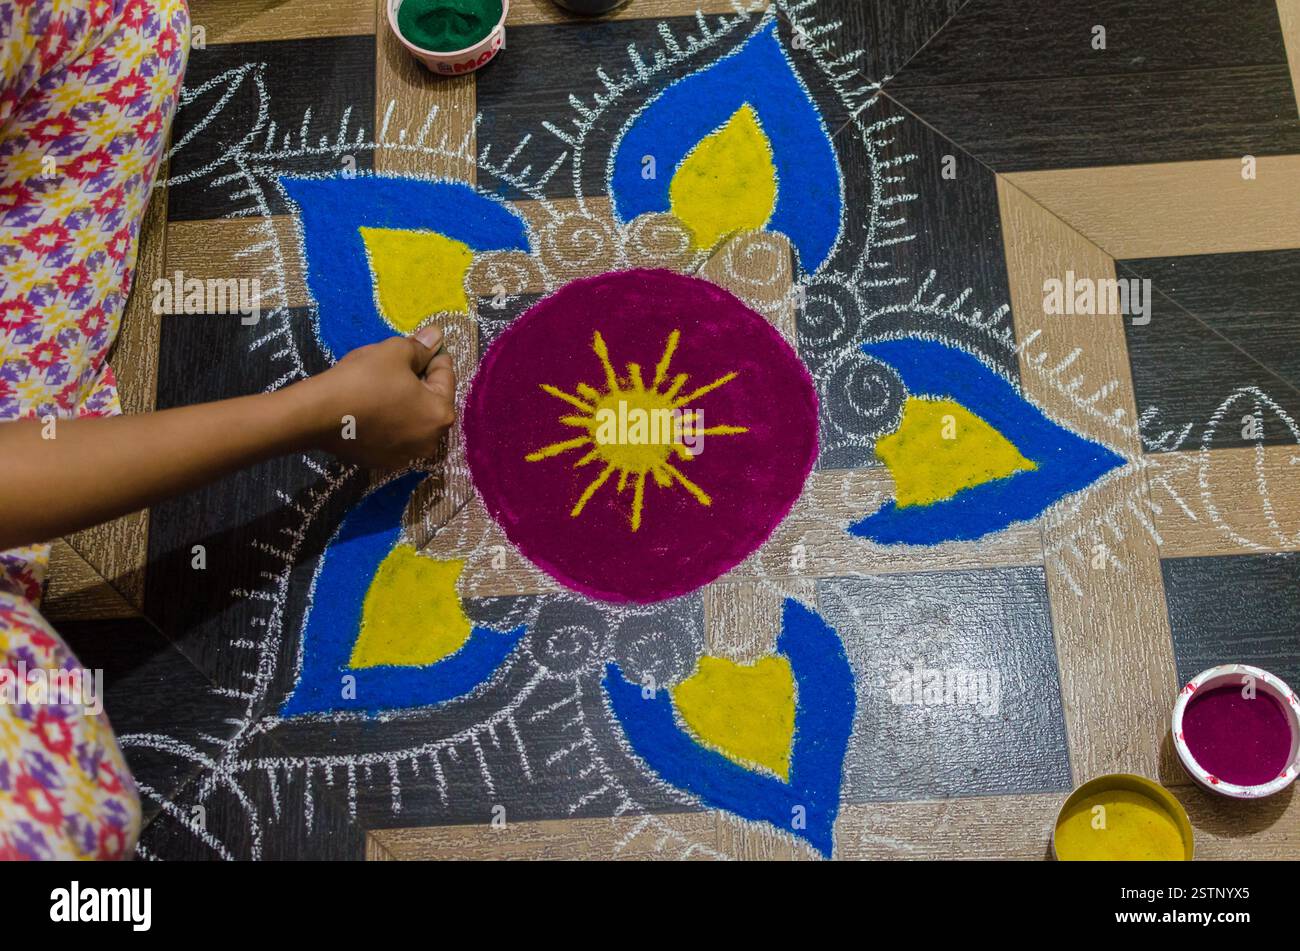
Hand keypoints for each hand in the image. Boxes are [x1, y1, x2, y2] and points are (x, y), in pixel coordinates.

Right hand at [294, 325, 456, 467]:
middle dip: (419, 380)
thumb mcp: (395, 352)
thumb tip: (436, 336)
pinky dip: (389, 419)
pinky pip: (394, 433)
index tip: (422, 344)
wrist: (317, 414)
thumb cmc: (363, 379)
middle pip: (431, 400)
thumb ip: (420, 346)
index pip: (445, 375)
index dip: (433, 355)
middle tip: (398, 363)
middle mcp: (431, 440)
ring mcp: (407, 455)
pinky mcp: (383, 461)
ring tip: (383, 383)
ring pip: (413, 418)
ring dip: (405, 400)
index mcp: (441, 414)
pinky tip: (372, 406)